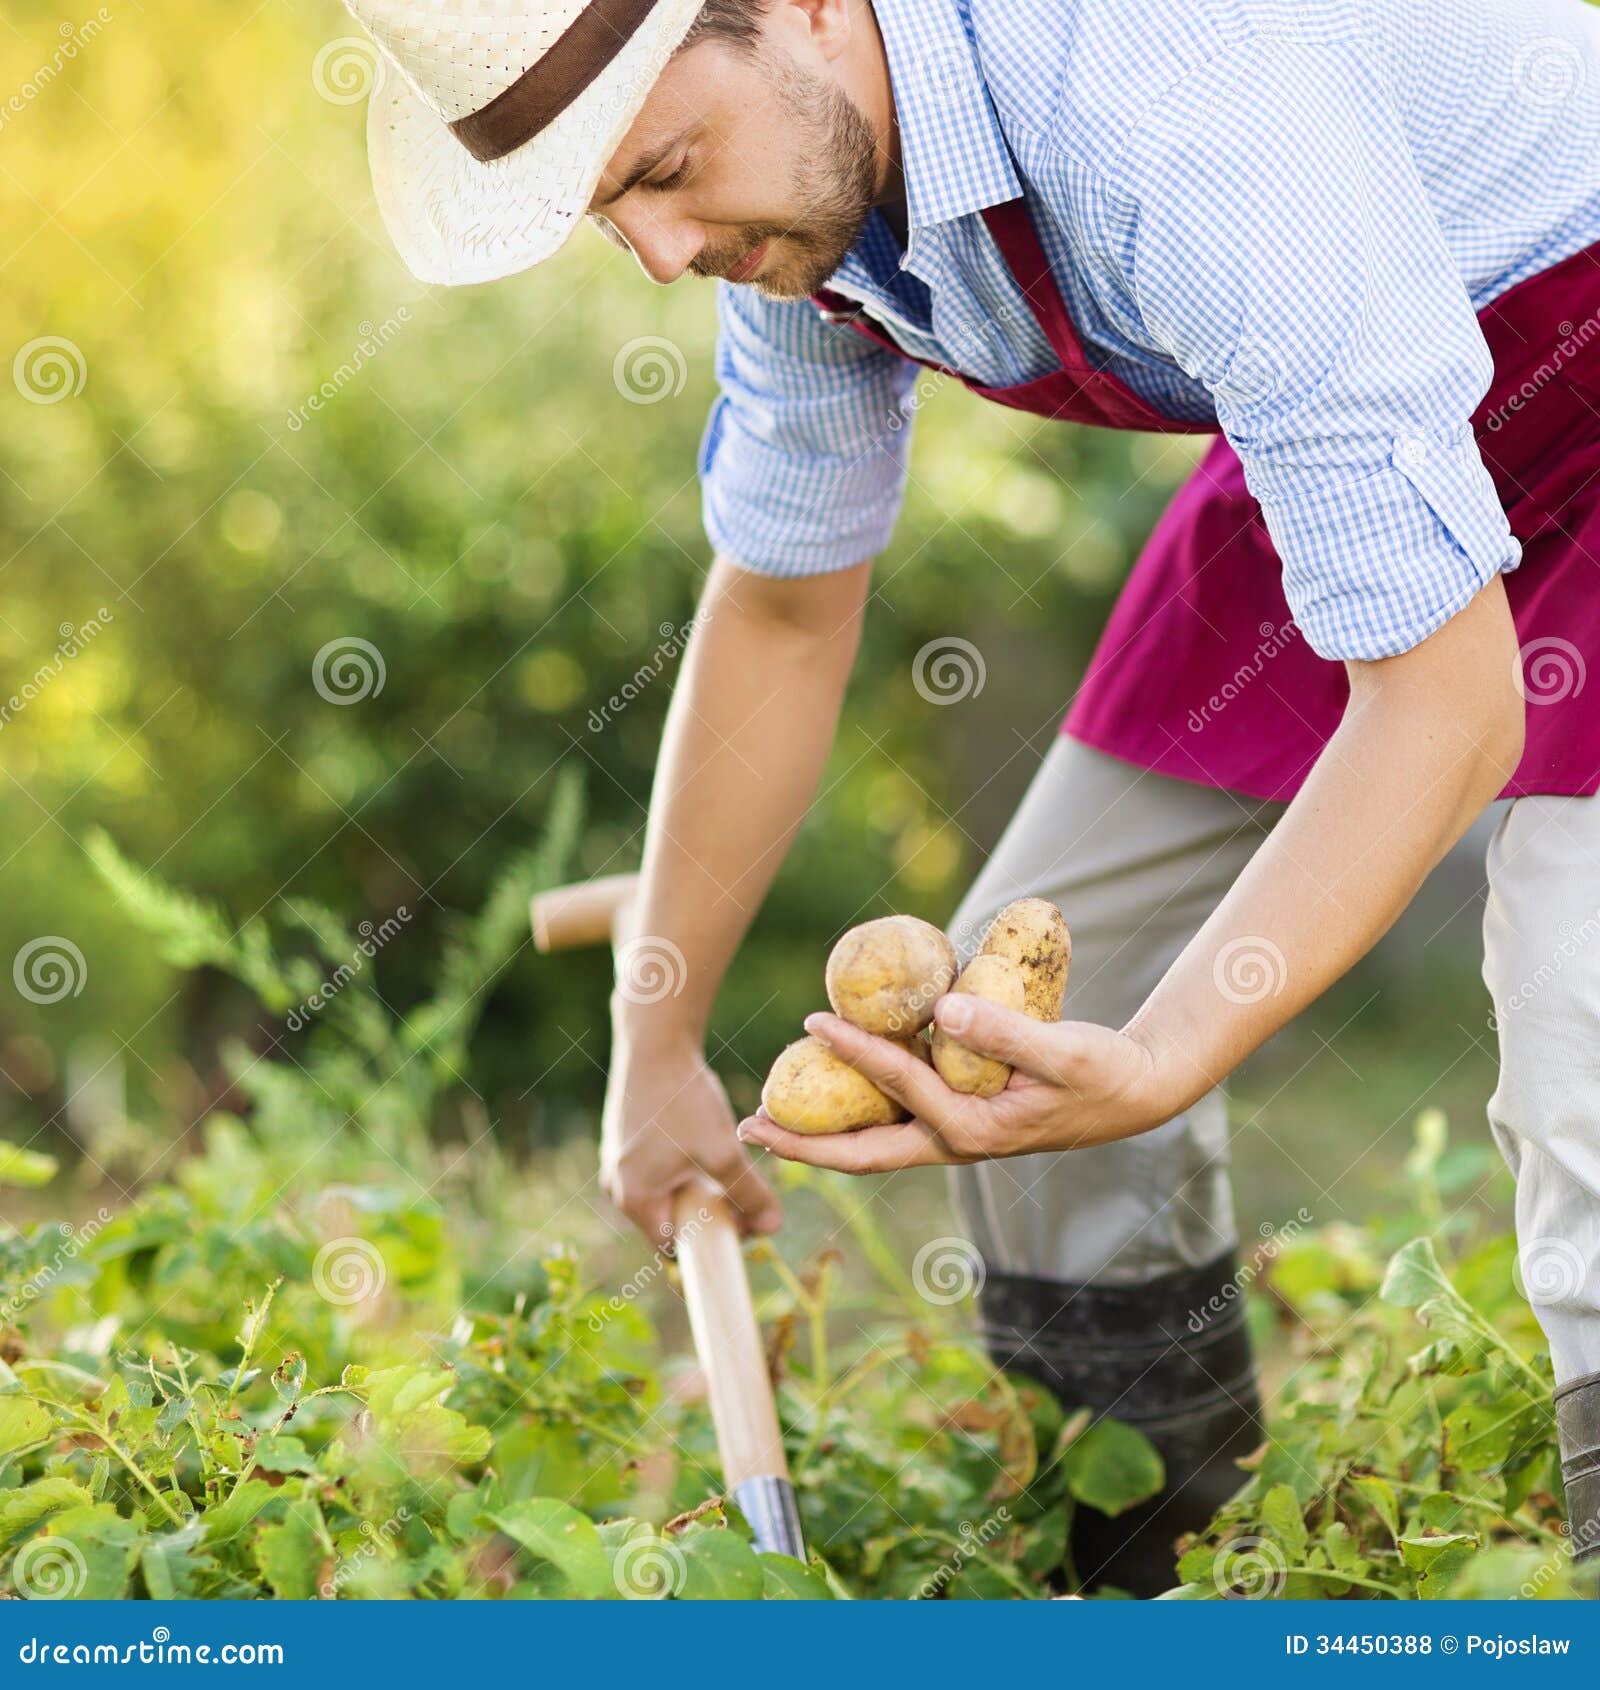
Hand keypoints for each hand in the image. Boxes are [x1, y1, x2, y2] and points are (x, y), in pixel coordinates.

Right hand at [600, 1013, 782, 1244]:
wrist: (656, 1041)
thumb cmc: (684, 1100)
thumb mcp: (722, 1152)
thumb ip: (748, 1194)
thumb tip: (772, 1230)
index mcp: (633, 1200)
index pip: (674, 1246)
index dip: (711, 1241)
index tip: (741, 1221)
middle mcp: (615, 1186)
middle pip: (670, 1219)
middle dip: (706, 1210)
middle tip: (740, 1188)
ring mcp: (617, 1160)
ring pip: (666, 1190)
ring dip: (697, 1183)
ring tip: (721, 1156)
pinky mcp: (624, 1138)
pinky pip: (658, 1167)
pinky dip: (684, 1163)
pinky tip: (702, 1135)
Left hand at [735, 995, 1184, 1172]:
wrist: (1134, 1092)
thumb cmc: (1102, 1072)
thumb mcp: (1062, 1051)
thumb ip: (1004, 1031)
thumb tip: (941, 1008)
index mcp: (974, 1131)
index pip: (899, 1087)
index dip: (854, 1051)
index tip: (813, 1019)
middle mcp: (954, 1142)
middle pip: (862, 1152)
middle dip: (801, 1144)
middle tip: (744, 1129)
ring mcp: (953, 1136)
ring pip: (872, 1141)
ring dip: (819, 1133)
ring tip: (767, 1117)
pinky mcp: (958, 1120)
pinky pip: (895, 1118)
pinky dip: (858, 1107)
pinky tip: (832, 1083)